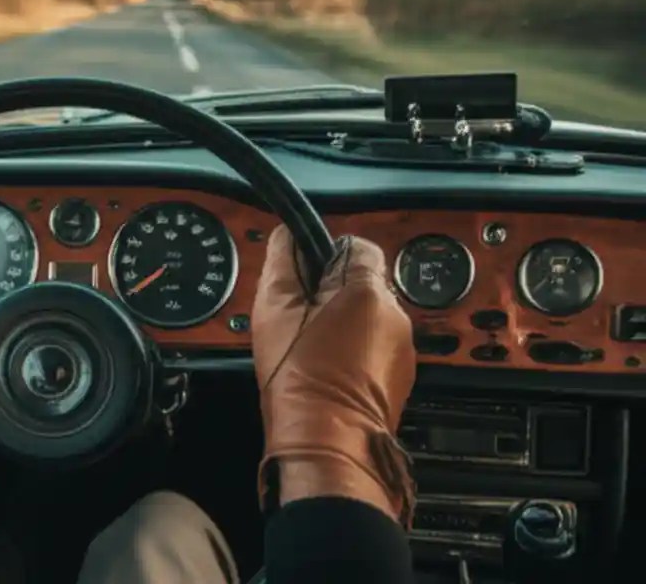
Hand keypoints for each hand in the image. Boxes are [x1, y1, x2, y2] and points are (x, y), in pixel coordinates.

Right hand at [251, 226, 416, 526]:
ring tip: (313, 348)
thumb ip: (283, 261)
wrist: (326, 442)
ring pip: (370, 315)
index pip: (354, 244)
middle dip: (332, 292)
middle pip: (363, 282)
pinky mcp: (401, 375)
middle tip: (301, 317)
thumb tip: (288, 236)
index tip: (303, 278)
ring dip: (345, 322)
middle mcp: (395, 315)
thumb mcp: (274, 309)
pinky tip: (329, 368)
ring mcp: (403, 348)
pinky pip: (376, 346)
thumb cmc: (300, 379)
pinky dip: (355, 350)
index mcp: (368, 291)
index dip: (323, 255)